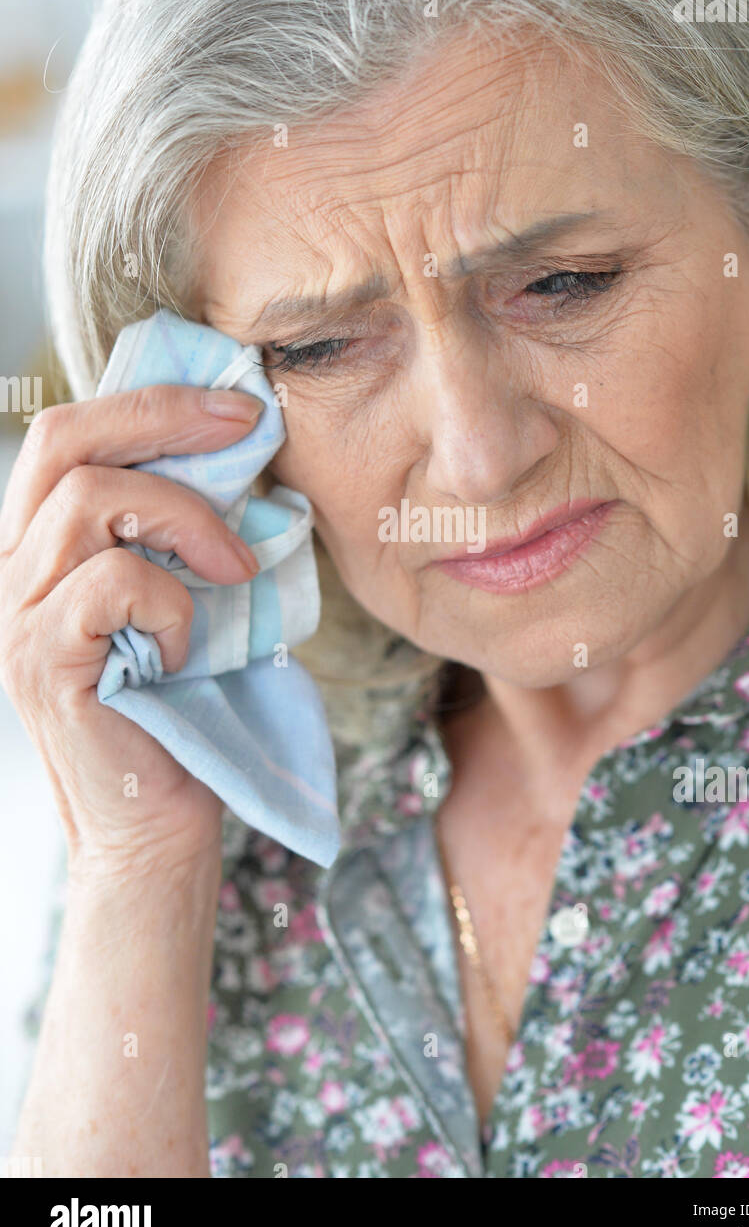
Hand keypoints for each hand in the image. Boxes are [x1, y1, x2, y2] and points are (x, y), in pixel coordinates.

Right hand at [0, 383, 265, 877]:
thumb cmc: (181, 709)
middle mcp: (7, 569)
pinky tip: (187, 647)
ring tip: (235, 569)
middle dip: (163, 417)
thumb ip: (179, 527)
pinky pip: (110, 584)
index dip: (152, 402)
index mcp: (39, 544)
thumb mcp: (182, 593)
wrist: (158, 824)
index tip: (238, 408)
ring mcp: (13, 614)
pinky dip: (170, 603)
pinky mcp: (38, 660)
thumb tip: (240, 446)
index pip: (67, 432)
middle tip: (247, 429)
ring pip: (86, 499)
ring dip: (184, 519)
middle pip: (59, 438)